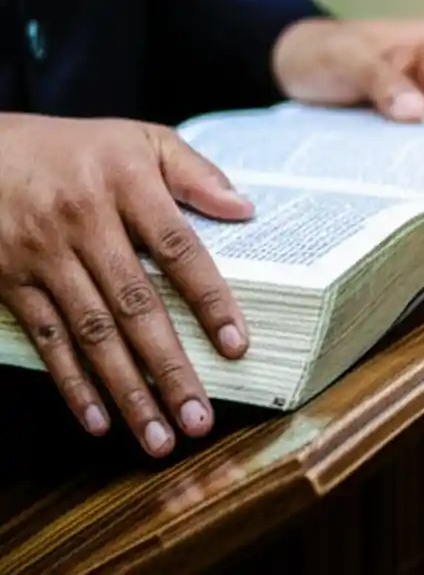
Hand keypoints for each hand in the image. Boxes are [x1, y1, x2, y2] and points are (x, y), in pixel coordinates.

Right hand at [0, 115, 252, 456]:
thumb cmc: (77, 148)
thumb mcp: (139, 139)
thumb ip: (195, 172)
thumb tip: (246, 209)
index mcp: (126, 182)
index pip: (178, 248)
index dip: (209, 299)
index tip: (237, 346)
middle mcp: (83, 221)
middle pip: (136, 305)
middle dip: (170, 368)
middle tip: (200, 419)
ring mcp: (42, 254)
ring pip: (92, 334)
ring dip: (128, 390)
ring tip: (160, 436)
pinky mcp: (8, 281)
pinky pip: (46, 340)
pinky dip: (72, 384)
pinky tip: (100, 421)